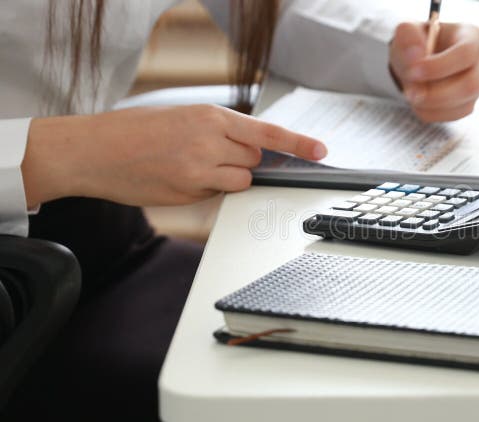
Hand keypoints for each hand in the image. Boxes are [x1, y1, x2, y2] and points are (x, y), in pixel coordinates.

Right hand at [21, 105, 326, 206]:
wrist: (93, 150)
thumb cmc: (134, 132)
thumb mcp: (181, 118)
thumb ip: (218, 132)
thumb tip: (249, 150)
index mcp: (210, 115)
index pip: (266, 131)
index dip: (298, 143)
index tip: (320, 150)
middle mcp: (209, 140)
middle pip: (255, 158)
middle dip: (246, 160)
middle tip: (214, 155)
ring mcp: (199, 168)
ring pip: (240, 179)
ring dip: (227, 176)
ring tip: (189, 165)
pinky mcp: (189, 191)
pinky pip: (216, 194)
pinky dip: (207, 189)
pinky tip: (178, 177)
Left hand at [390, 22, 478, 121]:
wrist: (417, 63)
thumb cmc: (416, 44)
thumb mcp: (406, 33)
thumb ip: (407, 37)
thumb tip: (416, 56)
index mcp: (471, 35)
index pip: (466, 53)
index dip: (440, 66)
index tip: (414, 72)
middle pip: (472, 84)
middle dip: (438, 94)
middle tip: (411, 93)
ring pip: (464, 104)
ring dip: (432, 105)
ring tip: (411, 94)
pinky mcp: (470, 103)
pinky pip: (454, 115)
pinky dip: (432, 113)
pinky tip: (419, 102)